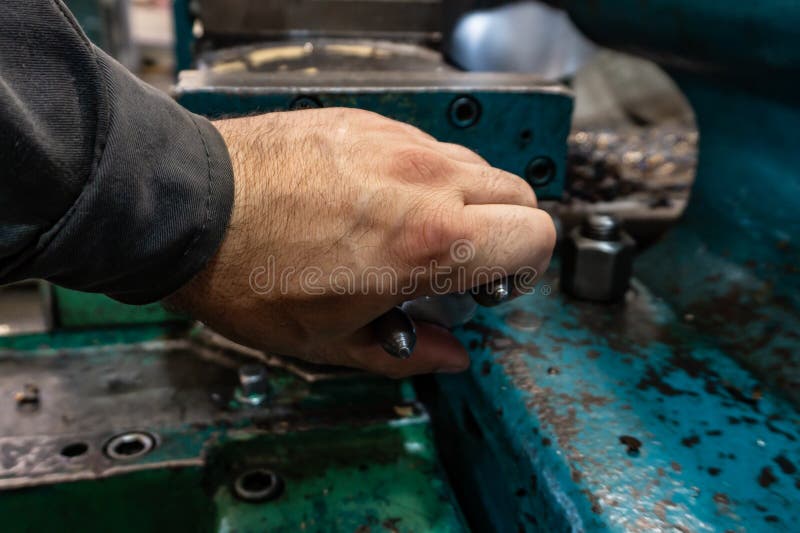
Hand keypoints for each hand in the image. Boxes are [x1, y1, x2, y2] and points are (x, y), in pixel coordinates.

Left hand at [166, 108, 554, 376]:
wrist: (189, 208)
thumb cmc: (248, 274)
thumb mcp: (329, 340)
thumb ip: (406, 352)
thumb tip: (450, 357)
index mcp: (430, 242)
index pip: (535, 237)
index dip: (527, 269)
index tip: (492, 285)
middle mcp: (425, 182)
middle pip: (519, 193)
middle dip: (507, 233)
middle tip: (463, 262)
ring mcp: (397, 144)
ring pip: (474, 165)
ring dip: (466, 201)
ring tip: (417, 230)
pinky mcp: (367, 122)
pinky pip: (424, 146)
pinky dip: (422, 175)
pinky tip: (379, 200)